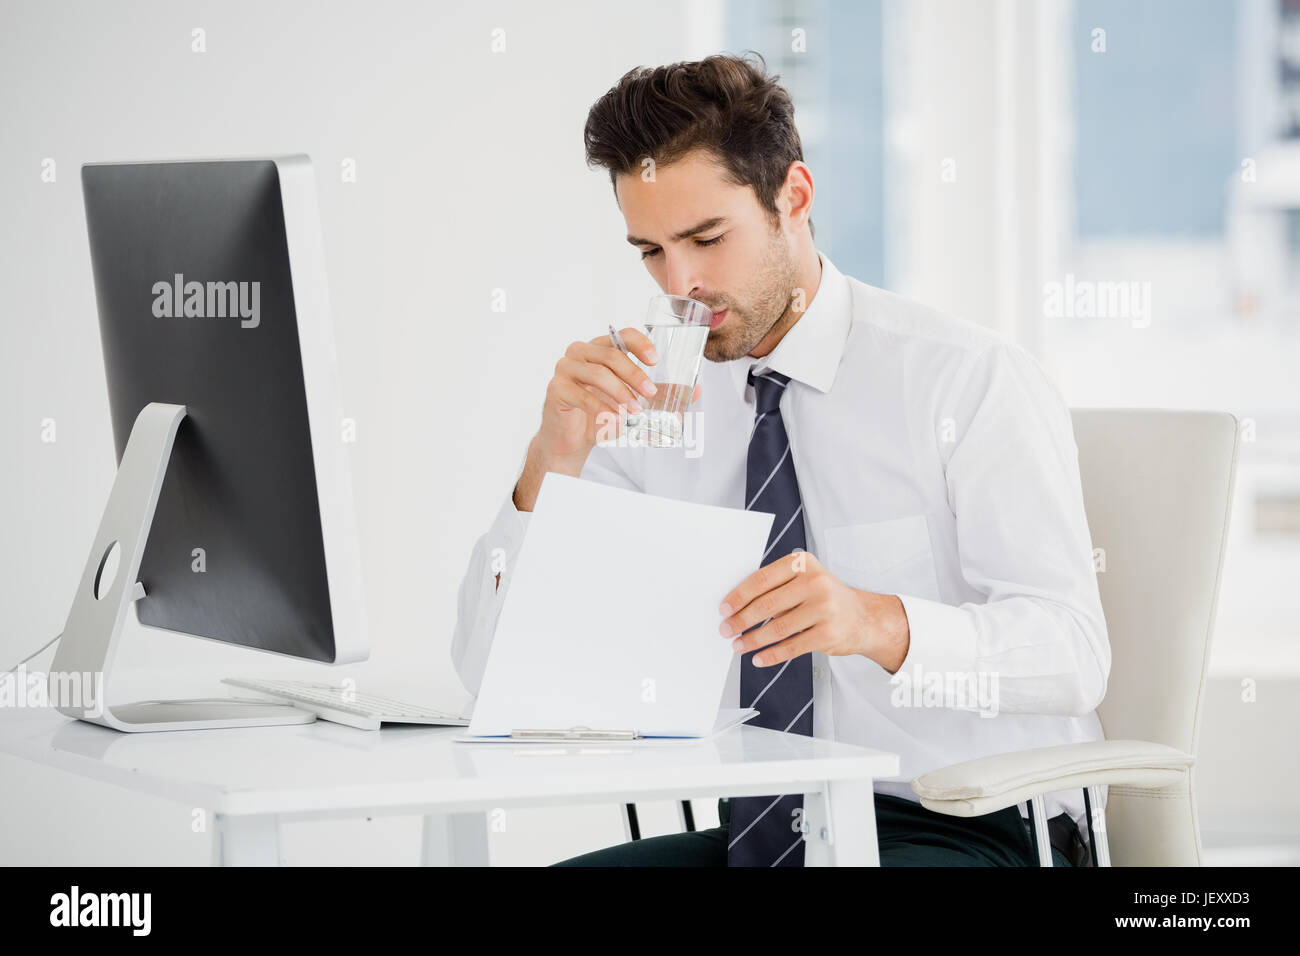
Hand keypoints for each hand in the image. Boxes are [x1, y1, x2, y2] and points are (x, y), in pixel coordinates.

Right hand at [513, 327, 700, 511]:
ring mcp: (566, 368)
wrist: (571, 439)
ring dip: (620, 393)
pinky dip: (602, 409)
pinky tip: (615, 420)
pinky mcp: (556, 389)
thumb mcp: (632, 401)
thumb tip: (696, 392)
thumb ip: (659, 393)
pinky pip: (582, 395)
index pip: (622, 335)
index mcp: (600, 348)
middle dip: (634, 374)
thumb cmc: (601, 413)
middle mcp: (581, 352)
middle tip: (650, 393)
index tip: (655, 360)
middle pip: (610, 354)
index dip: (639, 343)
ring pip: (598, 374)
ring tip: (635, 411)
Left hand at [717, 551, 910, 673]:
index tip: (724, 608)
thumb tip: (737, 606)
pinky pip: (791, 647)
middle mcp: (815, 583)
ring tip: (738, 645)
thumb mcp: (805, 579)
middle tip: (726, 630)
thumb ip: (776, 586)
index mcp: (803, 564)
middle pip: (766, 605)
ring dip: (752, 640)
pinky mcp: (828, 634)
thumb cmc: (826, 597)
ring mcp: (824, 609)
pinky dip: (771, 655)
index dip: (738, 596)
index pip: (761, 579)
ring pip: (776, 628)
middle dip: (741, 620)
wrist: (864, 618)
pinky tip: (758, 658)